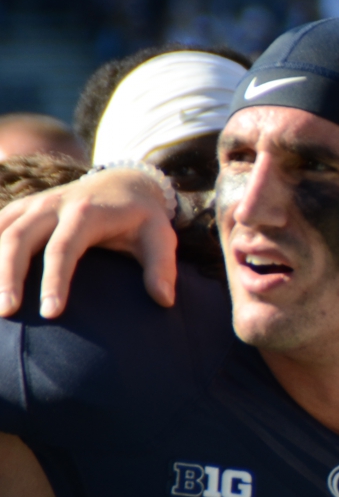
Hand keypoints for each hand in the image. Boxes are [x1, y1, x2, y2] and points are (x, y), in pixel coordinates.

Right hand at [0, 168, 179, 318]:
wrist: (123, 182)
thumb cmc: (143, 219)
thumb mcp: (161, 237)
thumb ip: (162, 267)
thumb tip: (164, 301)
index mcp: (86, 213)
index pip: (63, 249)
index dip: (54, 282)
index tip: (51, 314)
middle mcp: (53, 205)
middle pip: (19, 239)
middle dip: (7, 276)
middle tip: (5, 312)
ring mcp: (33, 204)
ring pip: (1, 231)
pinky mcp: (22, 209)